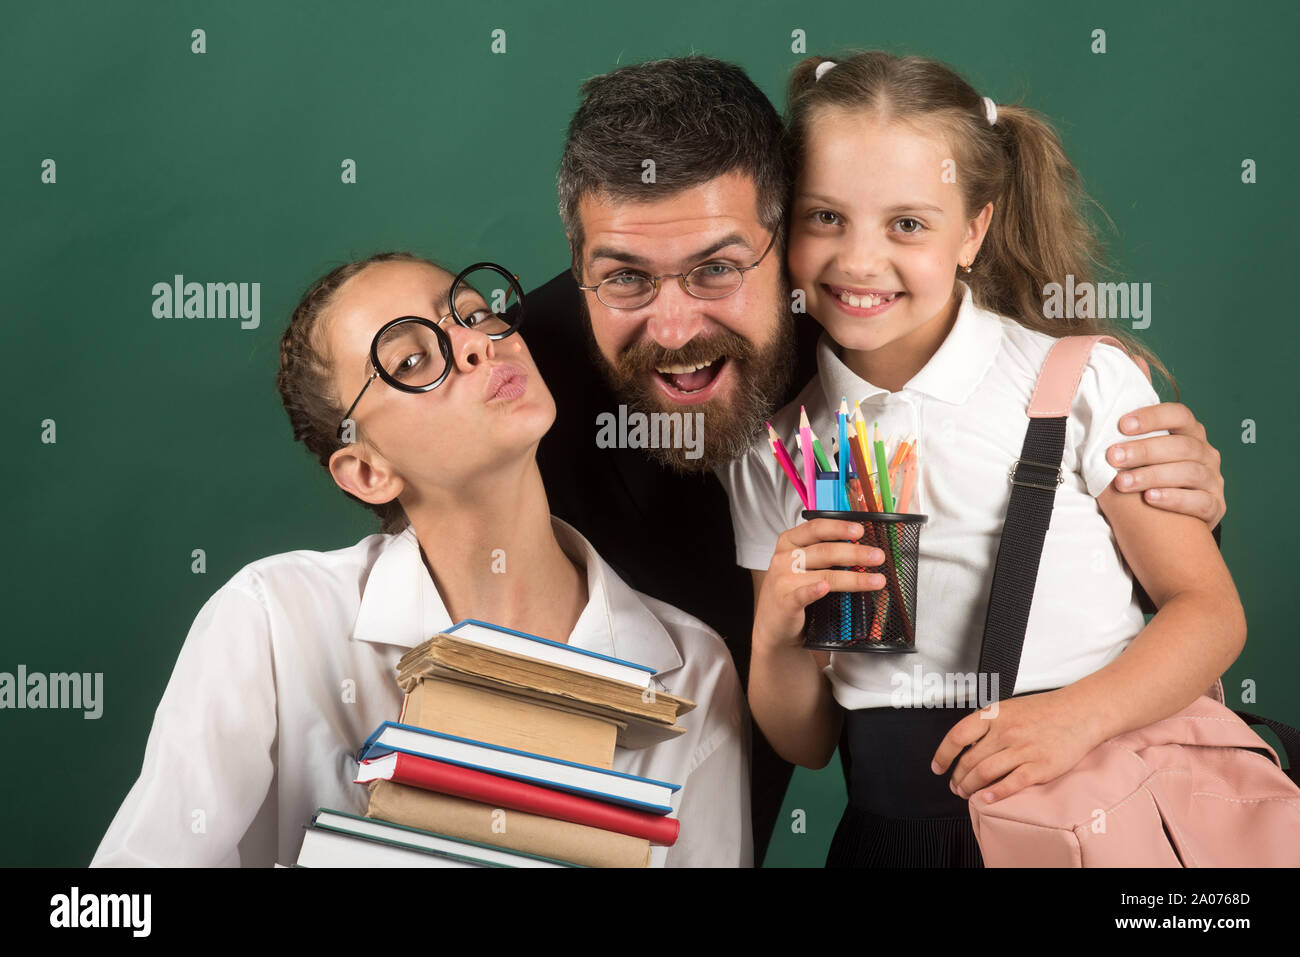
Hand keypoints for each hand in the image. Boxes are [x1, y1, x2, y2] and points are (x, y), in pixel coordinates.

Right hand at [753, 518, 885, 654]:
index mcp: (789, 542)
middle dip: (855, 553)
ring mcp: (783, 581)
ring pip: (823, 575)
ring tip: (877, 580)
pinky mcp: (785, 603)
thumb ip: (822, 551)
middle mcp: (784, 559)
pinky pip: (801, 595)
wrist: (772, 625)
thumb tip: (860, 543)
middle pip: (824, 551)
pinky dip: (813, 591)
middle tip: (878, 556)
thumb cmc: (792, 588)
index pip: (815, 528)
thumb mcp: (800, 563)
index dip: (839, 528)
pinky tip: (825, 588)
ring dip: (853, 578)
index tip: (860, 531)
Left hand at [930, 688, 1106, 803]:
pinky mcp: (1040, 766)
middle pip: (969, 760)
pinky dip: (994, 793)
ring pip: (985, 773)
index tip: (937, 767)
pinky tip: (985, 799)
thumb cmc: (1045, 711)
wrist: (1080, 712)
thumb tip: (966, 746)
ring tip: (966, 793)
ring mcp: (1023, 749)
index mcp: (994, 714)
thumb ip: (988, 726)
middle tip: (955, 786)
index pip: (957, 736)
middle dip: (958, 777)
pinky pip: (1011, 783)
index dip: (943, 755)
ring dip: (970, 787)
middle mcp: (1006, 731)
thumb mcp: (1009, 709)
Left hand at [1106, 402, 1224, 526]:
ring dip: (1152, 475)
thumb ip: (1131, 443)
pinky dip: (1174, 499)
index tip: (1122, 425)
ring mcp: (1213, 480)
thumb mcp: (1145, 458)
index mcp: (1190, 434)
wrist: (1172, 523)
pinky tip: (1150, 498)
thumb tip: (1094, 432)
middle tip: (1113, 457)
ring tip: (1123, 483)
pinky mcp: (1216, 506)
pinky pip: (1200, 501)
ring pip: (1189, 472)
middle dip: (1144, 450)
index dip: (1152, 417)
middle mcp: (1206, 454)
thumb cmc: (1149, 481)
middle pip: (1181, 446)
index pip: (1179, 415)